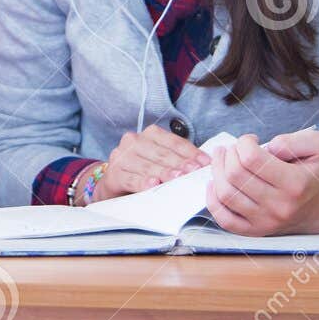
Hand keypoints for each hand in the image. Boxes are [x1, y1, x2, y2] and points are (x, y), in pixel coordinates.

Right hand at [96, 125, 210, 199]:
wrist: (115, 182)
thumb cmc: (144, 170)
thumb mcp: (160, 159)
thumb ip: (178, 158)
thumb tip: (203, 164)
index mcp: (149, 134)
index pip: (173, 142)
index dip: (190, 152)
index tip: (205, 163)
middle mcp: (134, 141)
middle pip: (161, 153)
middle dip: (179, 163)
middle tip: (193, 172)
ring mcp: (122, 156)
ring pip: (147, 165)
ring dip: (164, 173)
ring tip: (177, 179)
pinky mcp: (114, 173)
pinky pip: (131, 178)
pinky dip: (142, 182)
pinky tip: (152, 185)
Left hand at [204, 129, 318, 235]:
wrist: (317, 205)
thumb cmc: (311, 171)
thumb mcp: (318, 146)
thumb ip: (295, 140)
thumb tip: (269, 148)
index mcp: (295, 184)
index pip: (252, 158)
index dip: (244, 143)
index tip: (250, 140)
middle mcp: (280, 207)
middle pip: (235, 174)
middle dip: (229, 154)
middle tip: (234, 149)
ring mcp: (265, 222)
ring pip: (225, 193)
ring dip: (217, 170)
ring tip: (223, 159)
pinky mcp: (254, 231)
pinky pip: (223, 218)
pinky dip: (212, 199)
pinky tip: (215, 183)